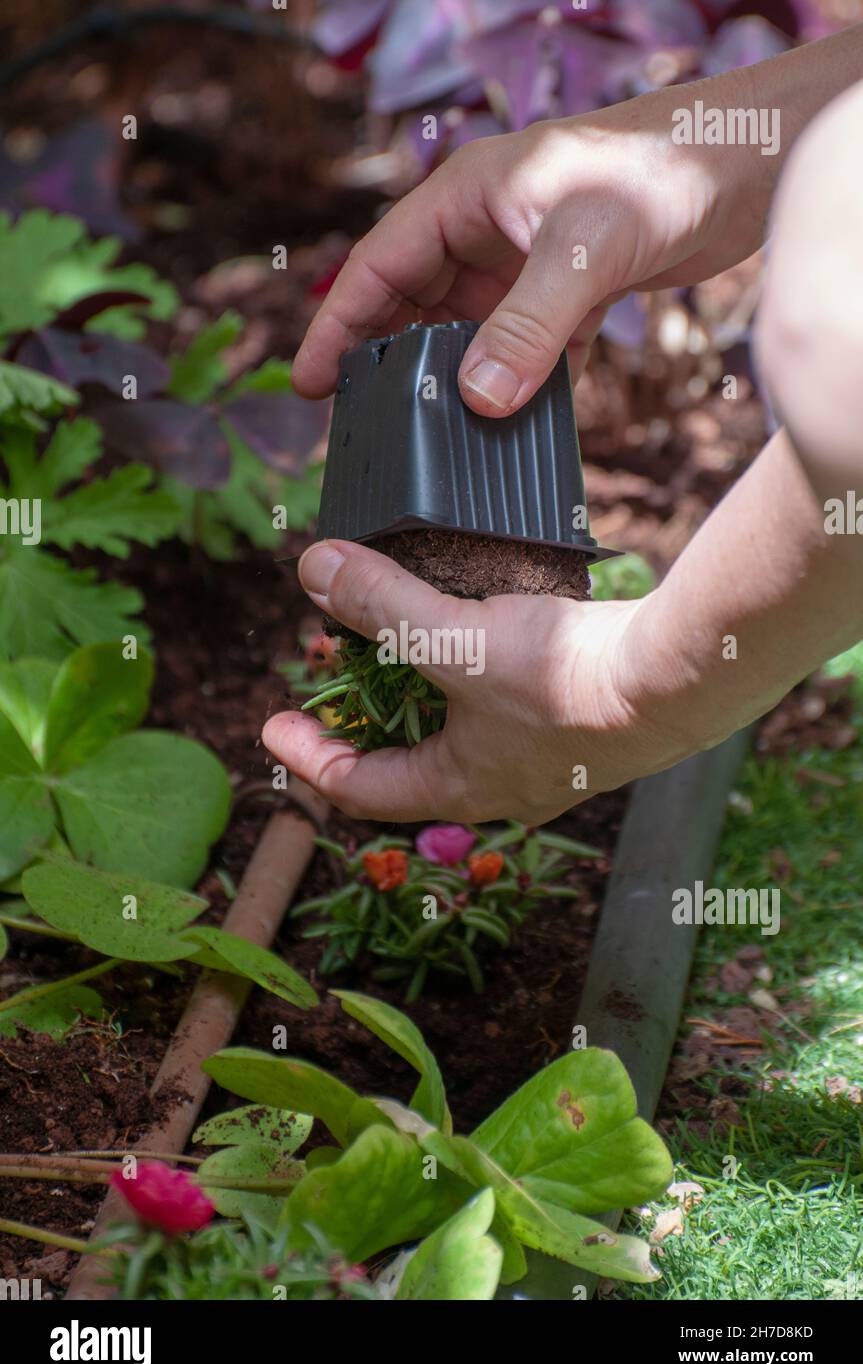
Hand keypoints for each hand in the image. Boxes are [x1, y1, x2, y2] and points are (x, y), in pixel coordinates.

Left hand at [263, 541, 694, 823]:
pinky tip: (483, 636)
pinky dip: (476, 679)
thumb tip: (313, 569)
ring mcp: (544, 762)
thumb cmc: (564, 680)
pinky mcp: (579, 727)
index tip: (270, 728)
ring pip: (461, 737)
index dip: (307, 756)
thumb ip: (382, 605)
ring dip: (422, 697)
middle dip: (364, 721)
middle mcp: (499, 786)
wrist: (677, 681)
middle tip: (334, 680)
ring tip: (400, 649)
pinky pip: (507, 711)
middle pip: (407, 765)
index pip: (357, 788)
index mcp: (457, 785)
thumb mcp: (454, 639)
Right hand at [293, 81, 773, 415]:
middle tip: (364, 428)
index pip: (380, 265)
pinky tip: (507, 428)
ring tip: (430, 441)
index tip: (311, 384)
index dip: (340, 325)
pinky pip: (521, 350)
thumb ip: (528, 327)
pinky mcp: (568, 294)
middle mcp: (487, 229)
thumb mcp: (584, 250)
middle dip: (389, 363)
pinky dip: (514, 386)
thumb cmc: (664, 172)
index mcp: (466, 197)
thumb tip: (478, 404)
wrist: (752, 164)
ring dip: (454, 382)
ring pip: (467, 333)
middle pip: (414, 305)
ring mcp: (526, 264)